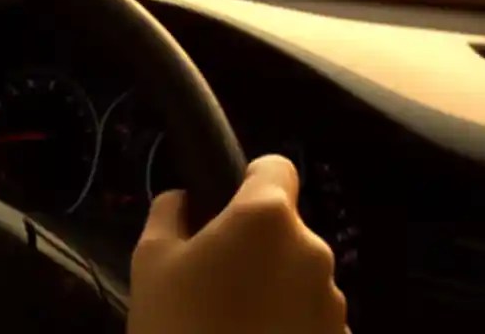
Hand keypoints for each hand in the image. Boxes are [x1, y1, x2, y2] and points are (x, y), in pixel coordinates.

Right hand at [128, 154, 346, 333]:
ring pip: (301, 276)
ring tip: (233, 326)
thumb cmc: (176, 330)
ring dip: (276, 290)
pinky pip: (312, 320)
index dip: (249, 180)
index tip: (225, 208)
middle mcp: (313, 251)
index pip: (276, 167)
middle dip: (256, 247)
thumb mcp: (151, 264)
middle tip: (214, 283)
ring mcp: (333, 303)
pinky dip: (290, 328)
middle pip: (286, 229)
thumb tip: (185, 199)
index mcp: (267, 219)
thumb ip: (169, 214)